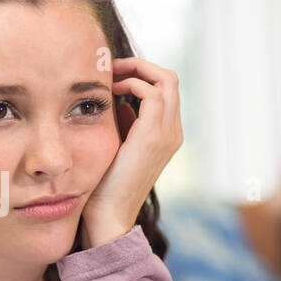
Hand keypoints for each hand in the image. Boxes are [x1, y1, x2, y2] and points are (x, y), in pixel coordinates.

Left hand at [80, 57, 183, 248]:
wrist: (108, 214)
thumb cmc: (106, 182)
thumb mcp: (121, 145)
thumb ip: (127, 123)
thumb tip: (124, 102)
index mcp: (168, 134)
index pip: (166, 88)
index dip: (142, 74)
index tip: (114, 74)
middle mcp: (174, 132)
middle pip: (170, 79)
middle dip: (140, 65)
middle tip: (112, 67)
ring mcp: (167, 134)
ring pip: (166, 80)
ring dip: (136, 70)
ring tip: (110, 76)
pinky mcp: (153, 138)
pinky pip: (152, 93)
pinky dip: (132, 84)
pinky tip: (111, 92)